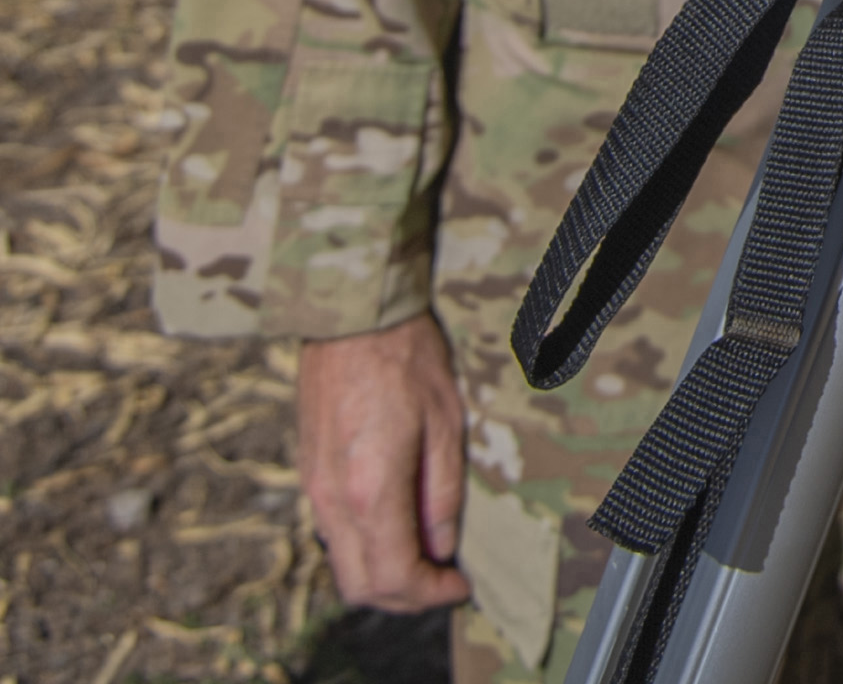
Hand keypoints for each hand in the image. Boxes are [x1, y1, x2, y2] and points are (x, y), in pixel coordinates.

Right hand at [296, 314, 470, 610]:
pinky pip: (333, 534)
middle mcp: (331, 500)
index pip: (394, 576)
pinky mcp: (308, 475)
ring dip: (383, 575)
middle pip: (361, 585)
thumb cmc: (407, 361)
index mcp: (370, 490)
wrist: (350, 318)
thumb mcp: (445, 423)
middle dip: (405, 597)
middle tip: (445, 581)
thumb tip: (442, 547)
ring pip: (343, 563)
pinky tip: (399, 525)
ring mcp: (312, 489)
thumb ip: (442, 492)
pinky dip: (365, 548)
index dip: (430, 594)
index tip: (460, 587)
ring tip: (428, 556)